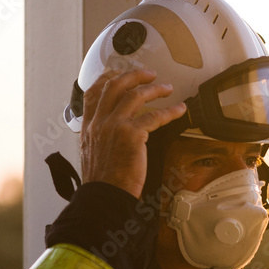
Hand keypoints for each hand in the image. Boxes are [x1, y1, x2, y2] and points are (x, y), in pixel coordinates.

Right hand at [79, 69, 186, 198]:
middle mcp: (100, 121)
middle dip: (134, 75)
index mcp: (89, 125)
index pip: (93, 92)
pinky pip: (155, 116)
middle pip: (116, 86)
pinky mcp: (132, 135)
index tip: (120, 73)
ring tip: (167, 88)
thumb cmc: (102, 180)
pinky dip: (170, 111)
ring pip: (136, 96)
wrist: (103, 195)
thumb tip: (110, 132)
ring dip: (155, 89)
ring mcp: (115, 126)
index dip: (108, 78)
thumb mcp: (91, 152)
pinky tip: (179, 110)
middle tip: (149, 74)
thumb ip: (99, 136)